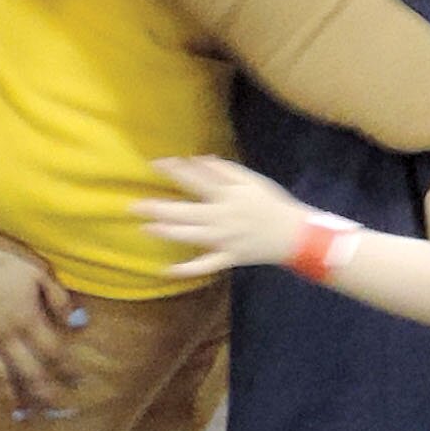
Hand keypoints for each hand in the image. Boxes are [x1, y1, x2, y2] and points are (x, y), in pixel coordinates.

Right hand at [0, 236, 79, 414]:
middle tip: (55, 410)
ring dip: (10, 397)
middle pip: (29, 371)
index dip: (67, 369)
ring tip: (20, 415)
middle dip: (44, 393)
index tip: (77, 383)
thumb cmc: (1, 257)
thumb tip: (77, 323)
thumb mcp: (38, 271)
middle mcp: (5, 335)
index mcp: (27, 319)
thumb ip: (58, 298)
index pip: (54, 352)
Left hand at [139, 156, 320, 274]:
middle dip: (159, 208)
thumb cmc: (271, 204)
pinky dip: (187, 270)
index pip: (197, 181)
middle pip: (186, 212)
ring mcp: (224, 240)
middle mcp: (222, 218)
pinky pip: (206, 266)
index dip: (175, 172)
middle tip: (134, 206)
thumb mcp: (252, 181)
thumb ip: (225, 171)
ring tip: (146, 228)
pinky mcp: (229, 257)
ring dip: (168, 233)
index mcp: (228, 196)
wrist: (295, 235)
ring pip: (191, 237)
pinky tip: (167, 270)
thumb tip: (198, 160)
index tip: (155, 164)